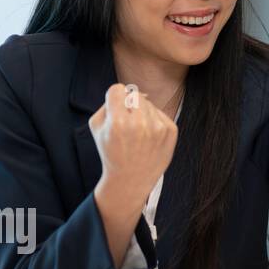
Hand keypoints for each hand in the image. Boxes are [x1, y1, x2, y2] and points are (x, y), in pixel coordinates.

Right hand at [89, 83, 177, 206]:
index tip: (115, 109)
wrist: (131, 179)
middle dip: (129, 105)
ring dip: (142, 113)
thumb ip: (107, 104)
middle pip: (135, 95)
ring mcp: (158, 127)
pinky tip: (148, 137)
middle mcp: (140, 124)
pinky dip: (153, 121)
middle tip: (126, 123)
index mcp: (118, 123)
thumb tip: (126, 90)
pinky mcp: (171, 130)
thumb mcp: (97, 128)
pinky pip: (160, 113)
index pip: (117, 89)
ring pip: (148, 103)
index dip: (114, 98)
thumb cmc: (111, 152)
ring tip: (137, 133)